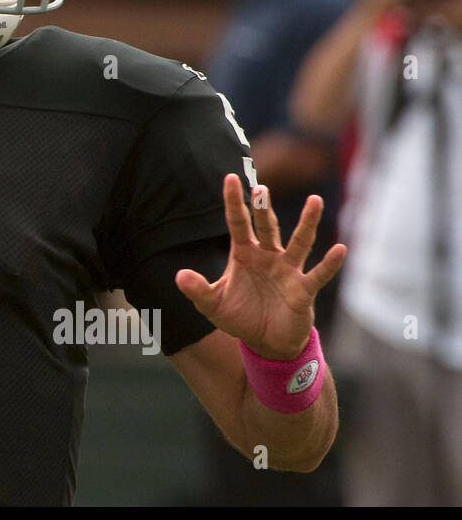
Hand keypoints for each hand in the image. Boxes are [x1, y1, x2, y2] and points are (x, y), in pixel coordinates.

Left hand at [175, 174, 345, 359]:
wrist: (265, 342)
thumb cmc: (240, 316)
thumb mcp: (213, 304)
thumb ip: (197, 289)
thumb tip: (179, 275)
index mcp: (244, 253)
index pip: (237, 222)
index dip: (234, 202)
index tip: (229, 177)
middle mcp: (268, 256)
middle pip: (267, 227)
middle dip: (264, 208)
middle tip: (260, 188)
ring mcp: (288, 270)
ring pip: (300, 241)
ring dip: (307, 222)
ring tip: (315, 200)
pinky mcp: (303, 290)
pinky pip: (318, 274)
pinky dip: (329, 263)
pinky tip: (340, 249)